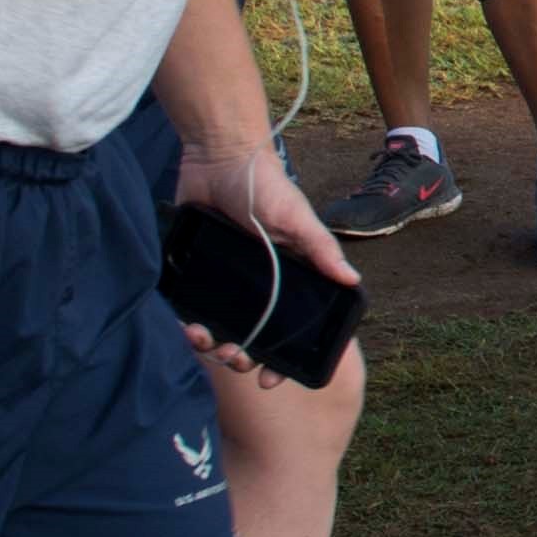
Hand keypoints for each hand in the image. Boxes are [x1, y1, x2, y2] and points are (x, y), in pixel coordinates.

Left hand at [169, 147, 355, 375]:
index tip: (269, 380)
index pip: (289, 329)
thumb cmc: (266, 185)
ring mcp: (227, 279)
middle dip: (243, 357)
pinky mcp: (196, 268)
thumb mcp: (297, 218)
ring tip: (202, 340)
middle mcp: (260, 285)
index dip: (282, 360)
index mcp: (289, 279)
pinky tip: (185, 325)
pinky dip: (188, 322)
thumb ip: (322, 250)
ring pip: (220, 327)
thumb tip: (352, 282)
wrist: (218, 155)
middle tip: (233, 358)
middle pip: (252, 337)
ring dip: (212, 344)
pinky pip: (191, 306)